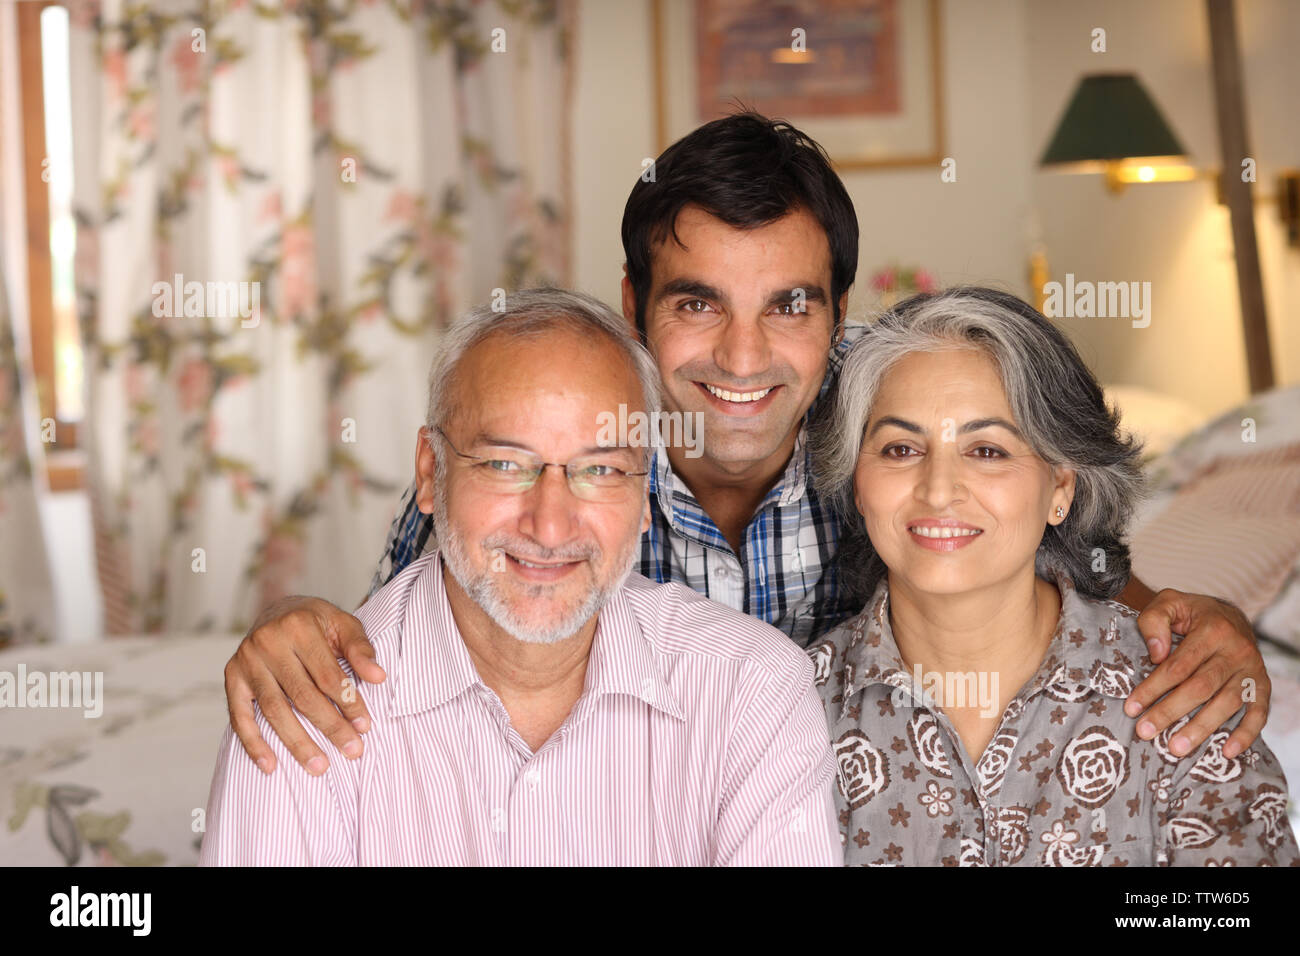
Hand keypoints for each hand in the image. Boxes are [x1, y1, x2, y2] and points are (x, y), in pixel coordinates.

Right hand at [224, 595, 386, 774]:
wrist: (277, 610)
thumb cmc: (316, 622)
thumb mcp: (343, 624)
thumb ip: (360, 650)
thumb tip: (378, 678)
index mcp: (299, 626)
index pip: (328, 675)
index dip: (348, 703)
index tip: (365, 727)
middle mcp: (268, 642)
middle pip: (302, 695)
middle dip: (330, 726)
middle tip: (351, 751)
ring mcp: (246, 661)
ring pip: (274, 710)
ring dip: (297, 742)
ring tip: (319, 766)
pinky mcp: (231, 677)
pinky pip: (240, 715)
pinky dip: (253, 743)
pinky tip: (270, 765)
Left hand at [1124, 589, 1268, 758]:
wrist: (1229, 615)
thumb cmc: (1192, 614)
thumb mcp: (1168, 603)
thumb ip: (1154, 621)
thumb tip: (1156, 654)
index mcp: (1212, 630)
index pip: (1178, 666)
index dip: (1153, 688)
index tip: (1132, 708)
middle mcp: (1236, 651)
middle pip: (1200, 688)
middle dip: (1170, 712)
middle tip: (1146, 732)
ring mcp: (1251, 670)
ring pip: (1226, 704)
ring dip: (1201, 729)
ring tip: (1176, 748)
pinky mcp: (1262, 685)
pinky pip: (1258, 713)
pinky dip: (1246, 734)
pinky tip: (1228, 752)